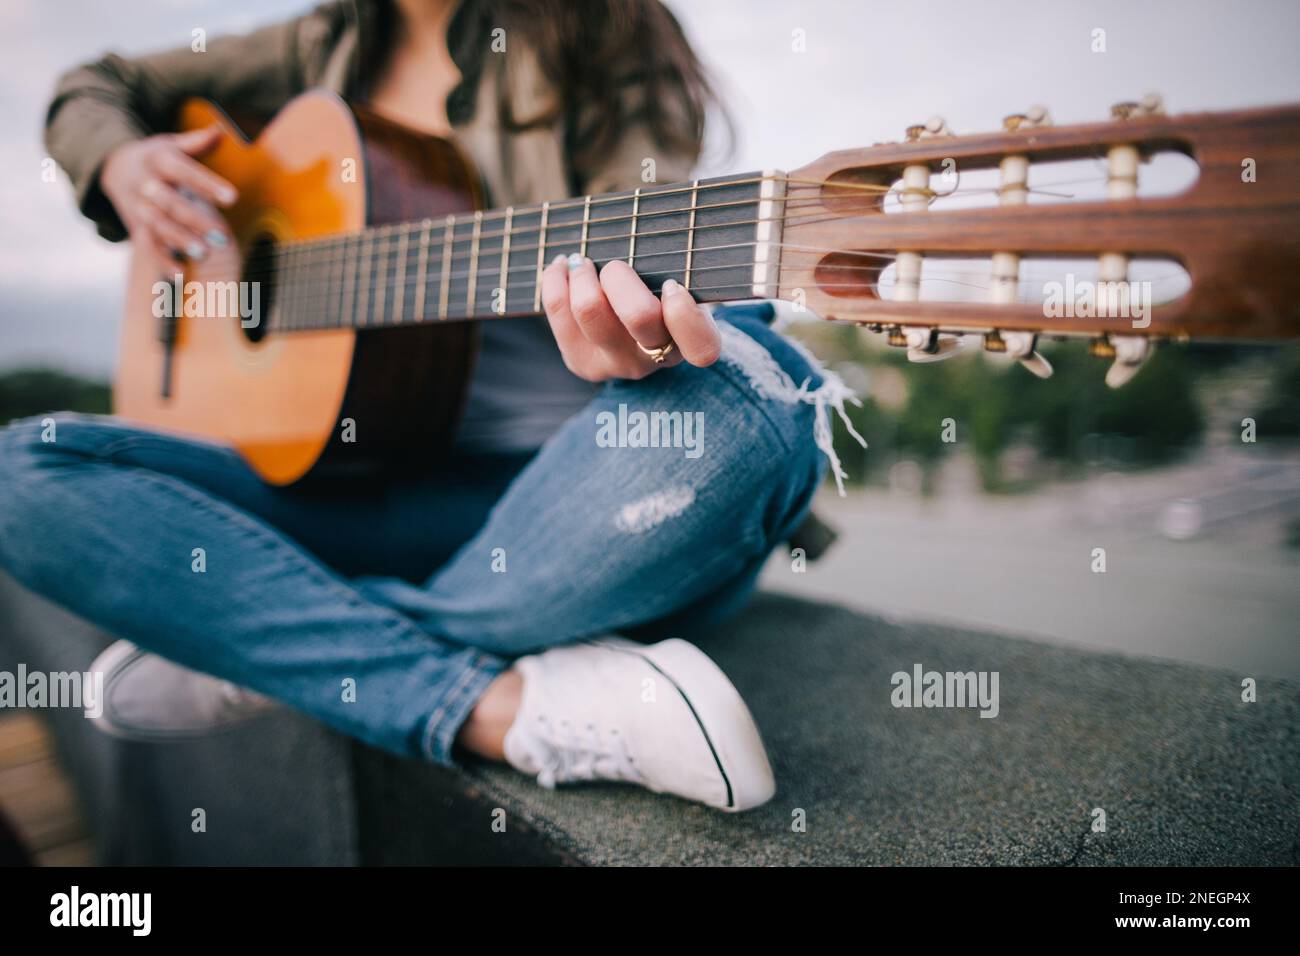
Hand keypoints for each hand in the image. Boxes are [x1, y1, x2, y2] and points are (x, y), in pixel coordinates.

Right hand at [99, 126, 236, 261]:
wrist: (113, 167)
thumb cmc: (157, 157)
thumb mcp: (172, 144)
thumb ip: (196, 142)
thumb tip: (220, 132)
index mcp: (157, 160)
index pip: (183, 170)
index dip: (206, 184)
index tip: (233, 198)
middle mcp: (145, 184)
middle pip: (169, 203)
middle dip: (194, 220)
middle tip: (222, 237)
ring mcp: (138, 208)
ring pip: (157, 227)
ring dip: (179, 241)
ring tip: (203, 255)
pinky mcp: (136, 227)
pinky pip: (147, 247)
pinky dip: (162, 262)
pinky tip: (181, 276)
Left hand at [541, 254, 721, 381]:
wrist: (628, 333)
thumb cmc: (660, 289)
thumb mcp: (682, 278)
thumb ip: (682, 259)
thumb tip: (677, 216)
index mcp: (690, 343)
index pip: (701, 349)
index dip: (685, 314)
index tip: (671, 283)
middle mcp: (656, 360)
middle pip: (639, 316)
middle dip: (621, 275)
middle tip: (616, 265)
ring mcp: (617, 364)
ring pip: (591, 310)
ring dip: (583, 273)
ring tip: (581, 261)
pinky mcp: (582, 363)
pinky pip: (558, 312)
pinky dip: (557, 279)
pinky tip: (563, 268)